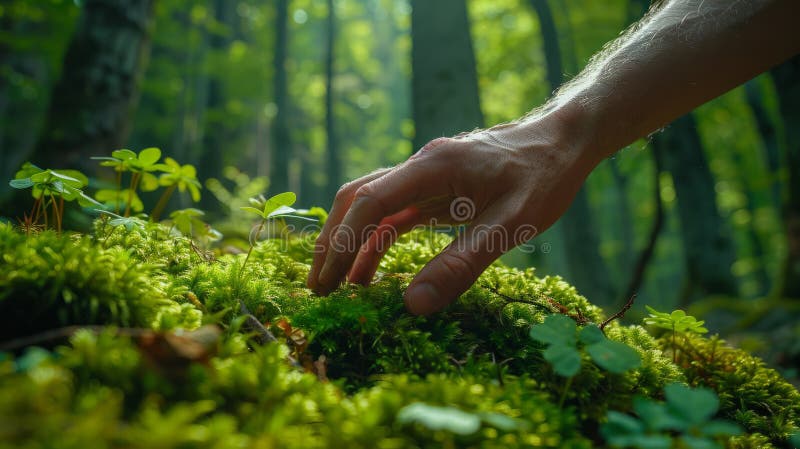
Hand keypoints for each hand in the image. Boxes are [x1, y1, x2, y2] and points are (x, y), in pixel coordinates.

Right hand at [307, 112, 596, 314]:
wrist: (564, 140)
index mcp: (433, 166)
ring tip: (337, 287)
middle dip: (334, 243)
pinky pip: (395, 213)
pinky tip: (370, 270)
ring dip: (350, 242)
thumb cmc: (544, 176)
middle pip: (357, 199)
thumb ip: (462, 264)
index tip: (328, 282)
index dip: (344, 243)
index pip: (370, 202)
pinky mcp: (437, 188)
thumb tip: (413, 305)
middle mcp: (421, 166)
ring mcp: (426, 176)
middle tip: (318, 289)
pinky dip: (376, 240)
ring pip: (371, 206)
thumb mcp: (511, 225)